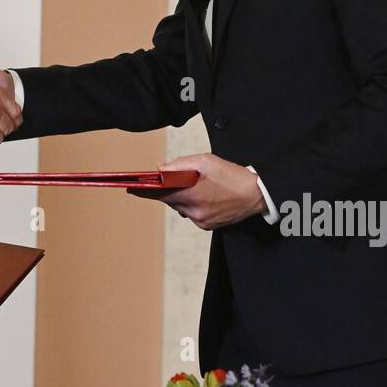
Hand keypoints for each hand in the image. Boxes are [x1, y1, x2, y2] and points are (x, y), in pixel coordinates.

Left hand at [129, 153, 266, 230]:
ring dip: (183, 196)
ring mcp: (201, 221)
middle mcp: (193, 211)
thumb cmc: (232, 174)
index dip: (143, 190)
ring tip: (197, 185)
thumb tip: (160, 169)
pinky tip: (205, 195)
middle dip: (169, 189)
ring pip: (182, 207)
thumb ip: (179, 165)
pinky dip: (193, 204)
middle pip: (170, 200)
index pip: (159, 194)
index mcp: (190, 194)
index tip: (130, 188)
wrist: (257, 194)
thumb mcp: (205, 161)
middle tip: (172, 179)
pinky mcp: (208, 225)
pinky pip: (193, 213)